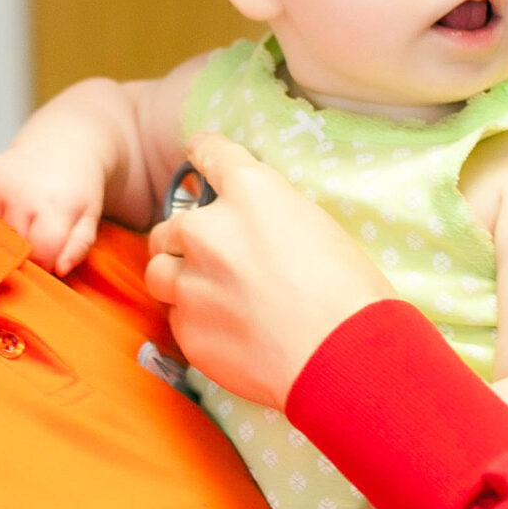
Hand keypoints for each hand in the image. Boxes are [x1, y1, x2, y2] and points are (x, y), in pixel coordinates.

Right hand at [0, 137, 107, 275]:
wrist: (61, 144)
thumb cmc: (78, 189)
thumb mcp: (89, 218)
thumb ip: (78, 248)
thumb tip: (58, 271)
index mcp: (54, 205)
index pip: (39, 254)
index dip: (45, 262)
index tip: (50, 256)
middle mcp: (21, 194)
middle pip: (13, 246)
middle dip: (25, 251)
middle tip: (37, 239)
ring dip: (6, 236)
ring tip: (25, 220)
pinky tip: (11, 207)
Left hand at [146, 134, 389, 410]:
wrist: (343, 356)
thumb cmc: (348, 291)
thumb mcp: (316, 226)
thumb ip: (270, 216)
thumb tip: (254, 226)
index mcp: (250, 192)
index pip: (210, 152)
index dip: (203, 152)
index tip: (197, 151)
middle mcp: (208, 230)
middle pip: (170, 225)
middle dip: (185, 239)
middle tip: (211, 257)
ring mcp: (191, 282)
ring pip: (159, 272)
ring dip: (178, 279)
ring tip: (210, 297)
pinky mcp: (187, 329)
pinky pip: (176, 318)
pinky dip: (194, 321)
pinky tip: (228, 332)